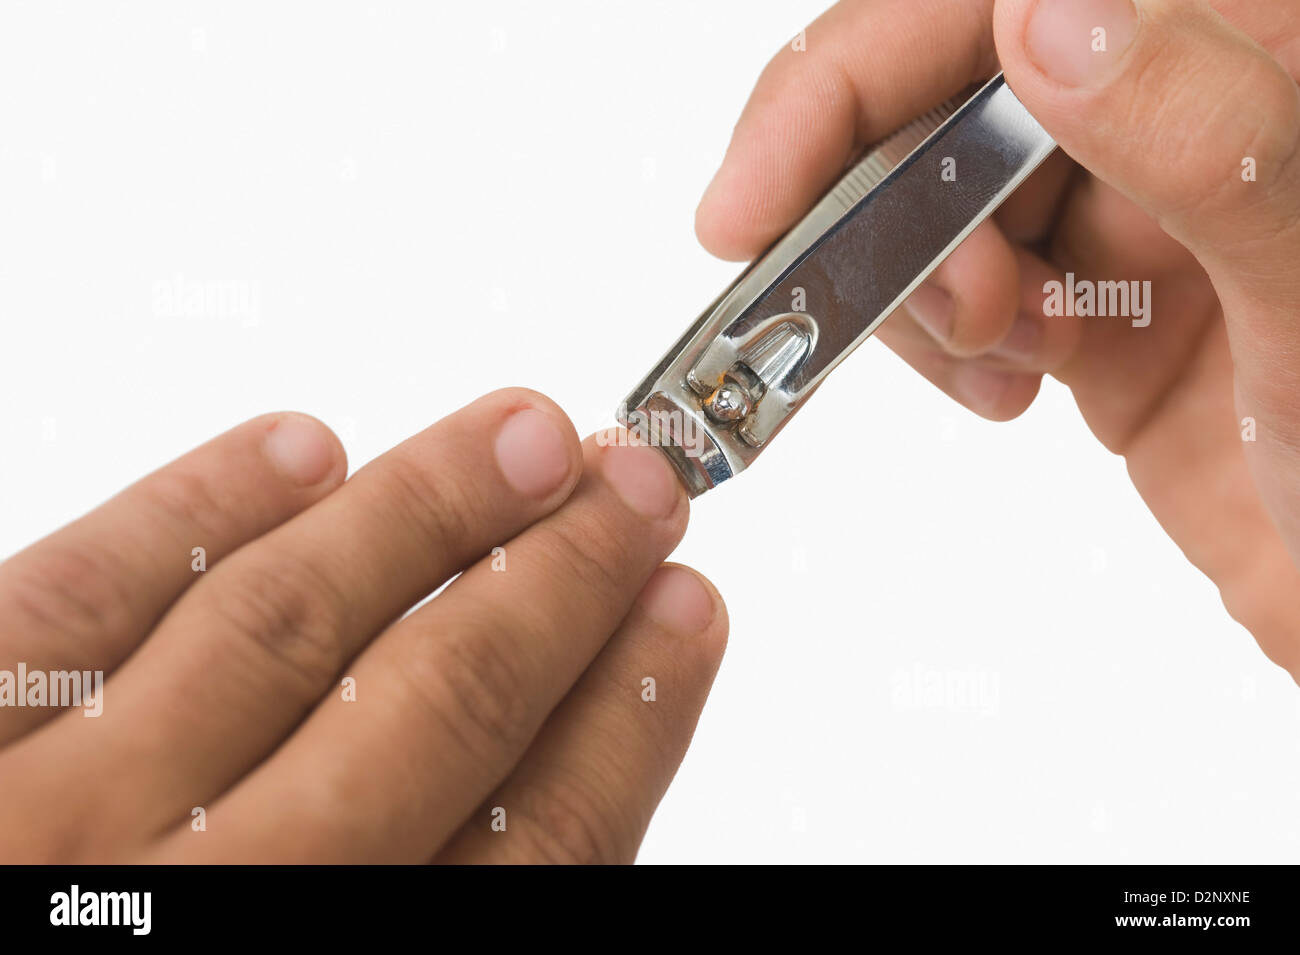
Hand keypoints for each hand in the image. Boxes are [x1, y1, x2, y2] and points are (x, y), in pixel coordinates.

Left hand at [0, 389, 726, 861]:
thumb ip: (453, 887)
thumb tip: (561, 753)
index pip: (532, 845)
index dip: (627, 714)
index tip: (682, 610)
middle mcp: (202, 906)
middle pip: (432, 708)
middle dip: (560, 581)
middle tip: (635, 485)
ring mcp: (42, 830)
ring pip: (276, 624)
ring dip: (420, 510)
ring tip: (520, 435)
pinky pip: (70, 597)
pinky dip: (196, 510)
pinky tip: (297, 449)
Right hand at [695, 0, 1299, 679]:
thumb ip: (1202, 132)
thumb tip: (1044, 17)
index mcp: (1242, 40)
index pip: (984, 6)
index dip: (846, 84)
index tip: (756, 199)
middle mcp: (1171, 106)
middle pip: (941, 105)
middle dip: (893, 207)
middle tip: (952, 305)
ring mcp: (1130, 206)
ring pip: (936, 205)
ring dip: (925, 284)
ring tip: (1005, 357)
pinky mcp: (1100, 302)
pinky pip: (967, 293)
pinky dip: (950, 343)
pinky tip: (1017, 384)